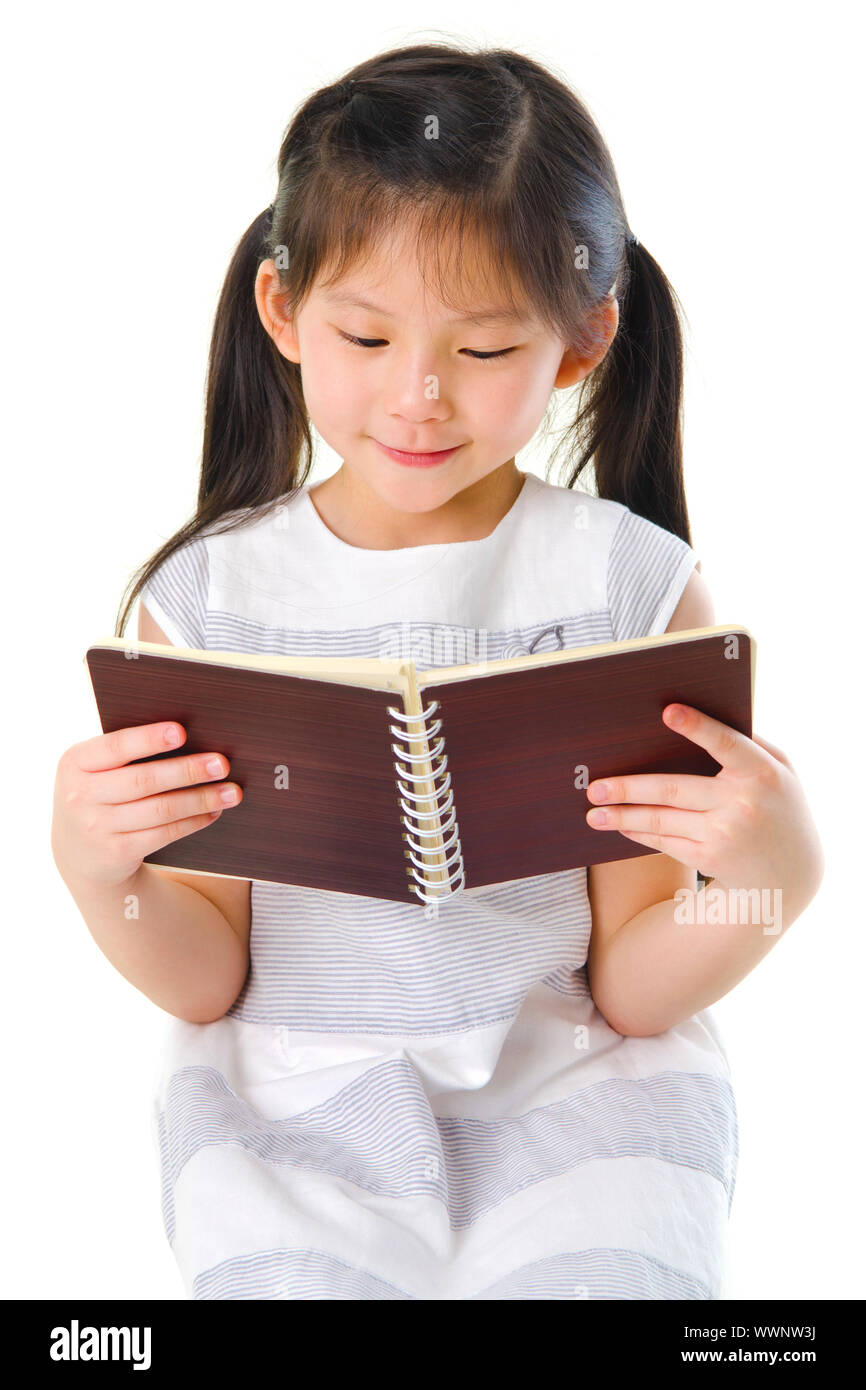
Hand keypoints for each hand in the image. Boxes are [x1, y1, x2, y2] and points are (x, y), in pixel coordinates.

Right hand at [51, 721, 242, 889]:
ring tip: (231, 791)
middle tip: (222, 764)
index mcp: (75, 763)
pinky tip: (213, 811)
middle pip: (144, 780)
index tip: (182, 731)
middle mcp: (80, 796)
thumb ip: (126, 752)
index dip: (149, 739)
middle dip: (188, 771)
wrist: (80, 850)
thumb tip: (189, 736)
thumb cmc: (102, 792)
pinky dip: (194, 821)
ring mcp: (96, 828)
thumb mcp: (96, 769)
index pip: (115, 747)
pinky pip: (164, 833)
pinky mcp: (117, 852)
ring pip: (160, 810)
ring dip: (200, 799)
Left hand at [585, 703, 824, 910]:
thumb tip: (699, 716)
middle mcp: (744, 804)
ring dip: (622, 816)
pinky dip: (639, 832)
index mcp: (763, 772)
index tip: (668, 712)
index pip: (728, 745)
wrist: (790, 874)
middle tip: (594, 786)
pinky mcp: (710, 858)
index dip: (699, 728)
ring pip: (662, 820)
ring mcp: (725, 834)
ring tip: (593, 812)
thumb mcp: (780, 772)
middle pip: (675, 789)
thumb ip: (748, 744)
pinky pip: (665, 841)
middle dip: (630, 788)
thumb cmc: (777, 807)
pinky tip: (618, 824)